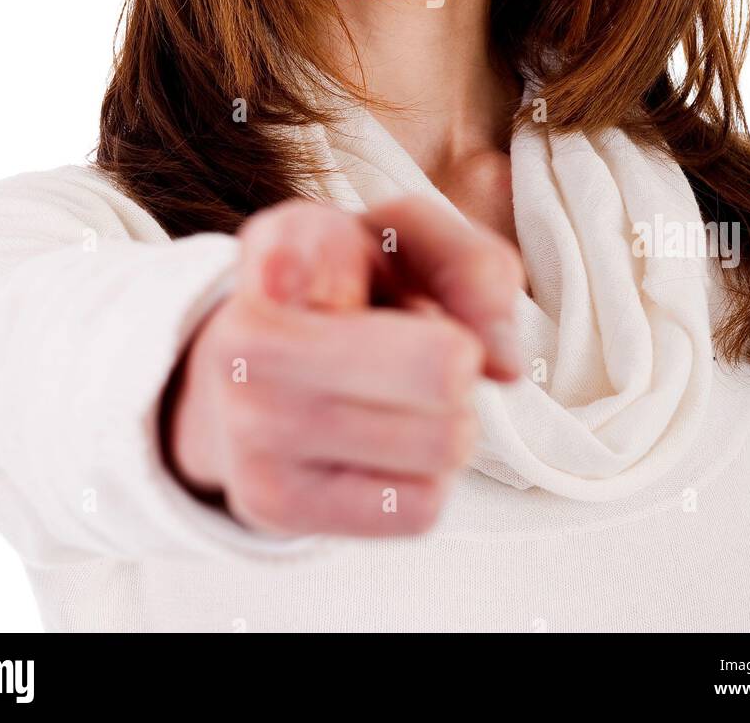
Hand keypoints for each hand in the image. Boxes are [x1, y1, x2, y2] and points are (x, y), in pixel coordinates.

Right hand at [162, 196, 524, 537]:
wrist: (248, 370)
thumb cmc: (352, 291)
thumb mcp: (411, 242)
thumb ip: (475, 267)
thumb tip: (504, 366)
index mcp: (280, 250)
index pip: (311, 263)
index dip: (357, 282)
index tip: (334, 290)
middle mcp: (245, 339)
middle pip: (445, 371)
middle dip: (460, 363)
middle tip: (428, 354)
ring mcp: (249, 428)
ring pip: (443, 443)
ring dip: (447, 422)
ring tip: (400, 399)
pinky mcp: (273, 505)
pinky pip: (420, 506)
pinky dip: (425, 479)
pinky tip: (383, 449)